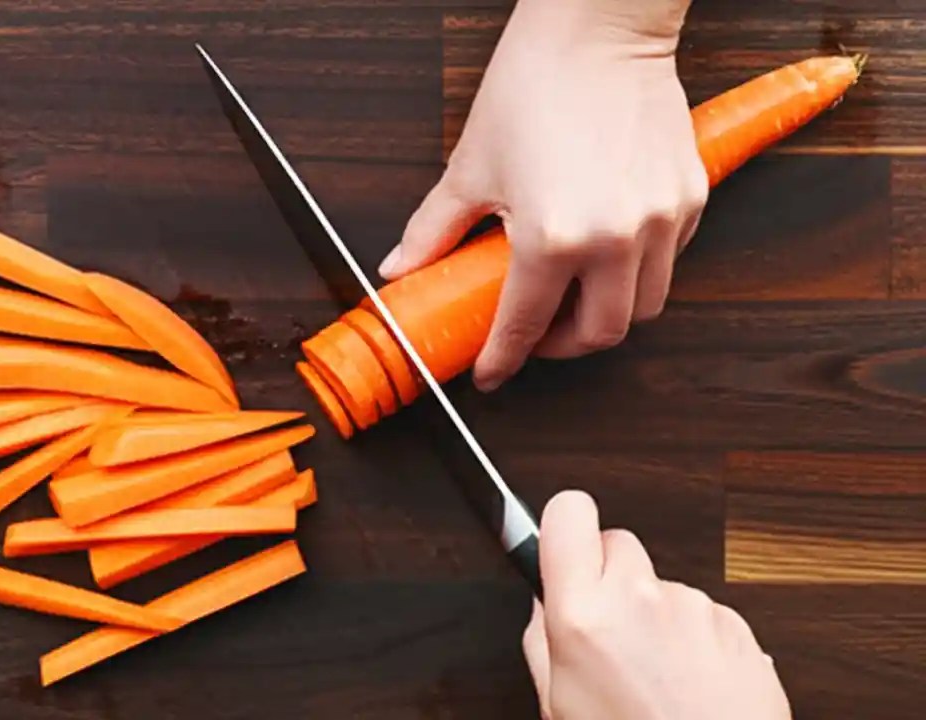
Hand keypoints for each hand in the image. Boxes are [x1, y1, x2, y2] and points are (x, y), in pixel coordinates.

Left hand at [379, 0, 707, 390]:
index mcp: (553, 237)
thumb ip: (434, 229)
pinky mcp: (689, 196)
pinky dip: (638, 273)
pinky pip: (669, 261)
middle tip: (533, 334)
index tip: (490, 372)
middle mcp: (615, 238)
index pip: (523, 326)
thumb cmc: (533, 85)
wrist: (598, 27)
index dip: (503, 359)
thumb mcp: (470, 166)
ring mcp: (660, 219)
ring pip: (645, 306)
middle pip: (601, 334)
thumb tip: (399, 267)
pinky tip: (606, 253)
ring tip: (571, 298)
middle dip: (562, 346)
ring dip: (606, 315)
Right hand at [522, 490, 791, 719]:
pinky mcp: (736, 625)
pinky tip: (689, 686)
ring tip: (656, 678)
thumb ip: (543, 643)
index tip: (564, 545)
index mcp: (583, 616)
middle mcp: (640, 599)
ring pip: (662, 584)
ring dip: (656, 616)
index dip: (563, 525)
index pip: (567, 513)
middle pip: (617, 543)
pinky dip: (695, 641)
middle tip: (610, 630)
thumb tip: (545, 605)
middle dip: (610, 576)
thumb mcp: (559, 707)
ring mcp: (693, 608)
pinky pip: (703, 614)